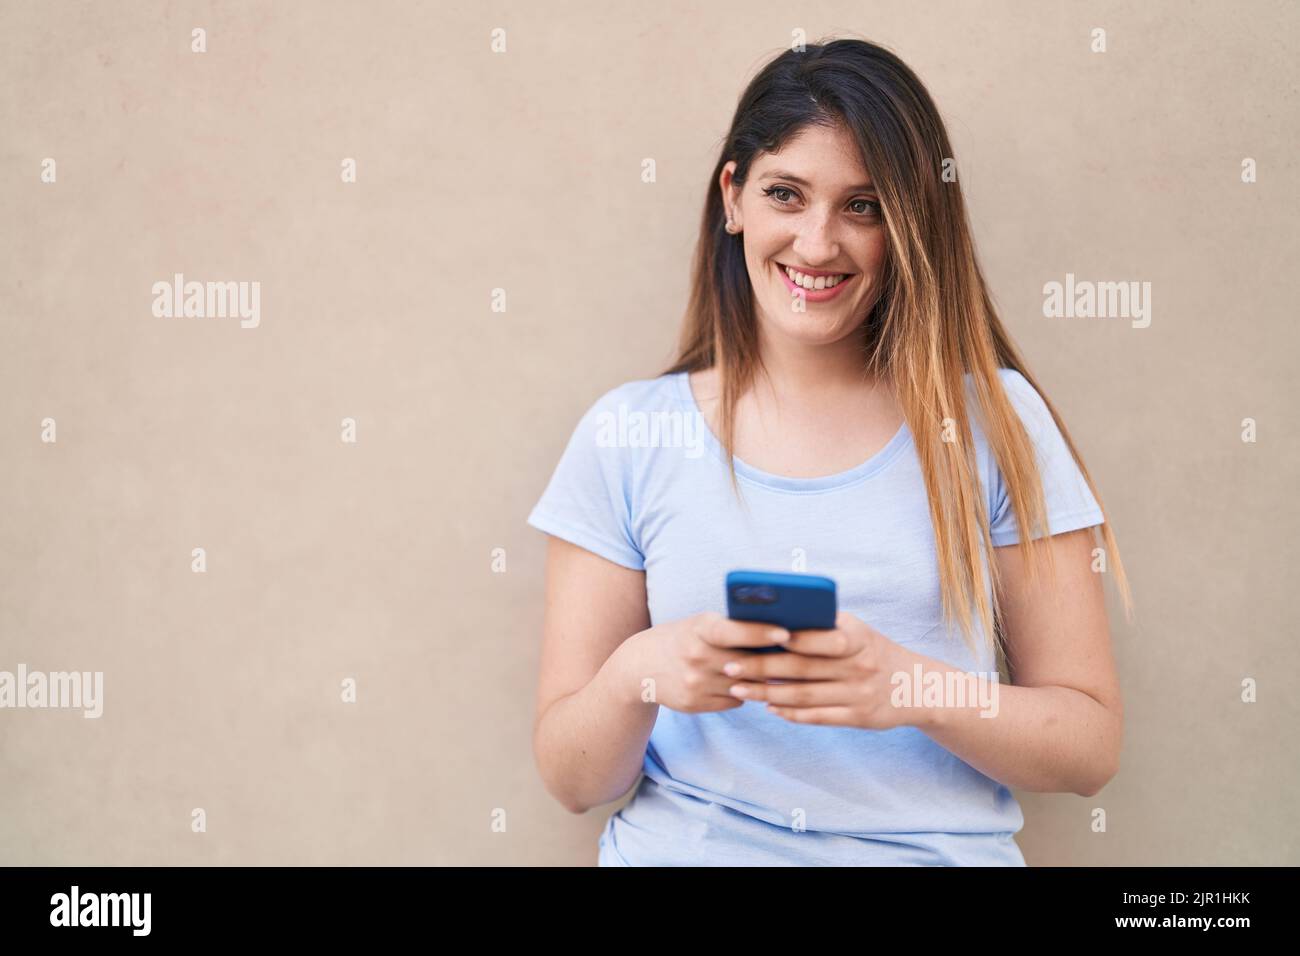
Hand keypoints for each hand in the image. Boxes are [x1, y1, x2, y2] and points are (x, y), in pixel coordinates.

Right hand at [622, 611, 791, 713]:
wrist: (640, 667)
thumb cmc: (682, 638)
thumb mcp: (700, 625)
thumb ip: (731, 628)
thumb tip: (780, 632)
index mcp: (698, 629)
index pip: (732, 630)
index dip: (760, 631)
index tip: (786, 632)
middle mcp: (696, 656)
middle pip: (745, 662)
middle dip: (775, 661)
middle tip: (804, 657)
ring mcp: (695, 682)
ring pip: (745, 684)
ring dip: (763, 679)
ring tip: (781, 671)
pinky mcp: (694, 704)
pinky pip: (735, 700)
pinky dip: (744, 692)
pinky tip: (745, 684)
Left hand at [719, 611, 925, 729]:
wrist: (917, 686)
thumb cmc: (874, 651)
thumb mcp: (859, 630)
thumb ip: (824, 626)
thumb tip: (776, 623)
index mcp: (859, 637)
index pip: (820, 638)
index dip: (789, 639)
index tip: (755, 636)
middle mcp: (860, 666)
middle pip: (802, 669)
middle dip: (761, 668)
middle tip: (730, 667)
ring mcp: (859, 694)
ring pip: (804, 696)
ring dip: (767, 694)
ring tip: (739, 689)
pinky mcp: (858, 718)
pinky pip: (818, 717)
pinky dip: (791, 713)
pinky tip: (769, 708)